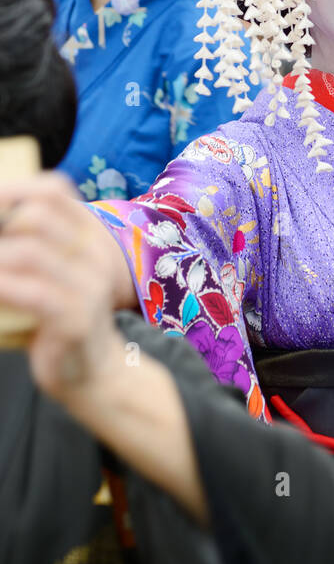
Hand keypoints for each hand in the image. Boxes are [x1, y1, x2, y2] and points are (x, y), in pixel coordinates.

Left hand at [0, 173, 122, 399]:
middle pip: (37, 216)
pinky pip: (31, 293)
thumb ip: (26, 248)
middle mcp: (94, 254)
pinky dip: (1, 288)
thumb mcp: (50, 274)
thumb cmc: (59, 320)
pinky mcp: (76, 318)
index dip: (15, 190)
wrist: (94, 372)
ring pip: (28, 252)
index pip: (54, 190)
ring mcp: (89, 285)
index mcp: (88, 236)